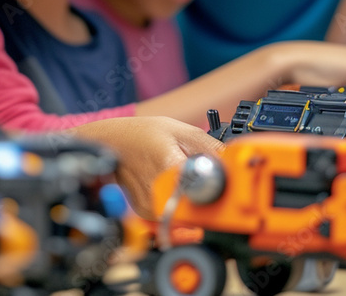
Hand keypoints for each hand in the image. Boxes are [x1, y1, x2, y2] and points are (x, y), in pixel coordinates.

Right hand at [71, 117, 223, 218]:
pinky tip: (170, 184)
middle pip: (202, 206)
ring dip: (194, 199)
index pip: (208, 192)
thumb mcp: (181, 130)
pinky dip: (179, 202)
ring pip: (189, 213)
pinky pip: (174, 214)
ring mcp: (151, 208)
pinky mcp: (147, 215)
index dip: (222, 188)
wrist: (110, 144)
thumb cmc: (141, 134)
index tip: (227, 183)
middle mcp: (159, 194)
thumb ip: (211, 147)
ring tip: (182, 177)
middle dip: (211, 194)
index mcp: (170, 168)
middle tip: (205, 177)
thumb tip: (235, 165)